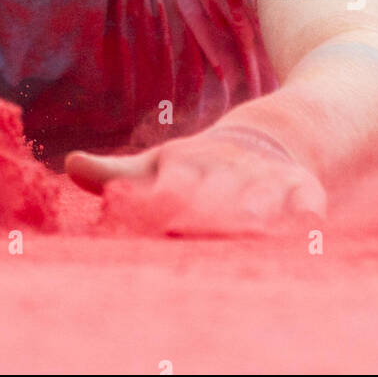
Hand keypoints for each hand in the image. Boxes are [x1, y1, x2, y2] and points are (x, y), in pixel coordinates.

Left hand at [64, 127, 326, 235]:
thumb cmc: (196, 167)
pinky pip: (308, 203)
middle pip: (215, 197)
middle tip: (185, 236)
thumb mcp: (155, 165)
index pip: (169, 185)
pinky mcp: (302, 188)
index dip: (157, 202)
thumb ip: (116, 174)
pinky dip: (306, 216)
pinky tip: (304, 229)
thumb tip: (70, 165)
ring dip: (253, 217)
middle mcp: (224, 168)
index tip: (143, 219)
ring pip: (260, 200)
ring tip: (243, 234)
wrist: (265, 139)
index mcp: (184, 164)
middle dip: (203, 217)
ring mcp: (264, 177)